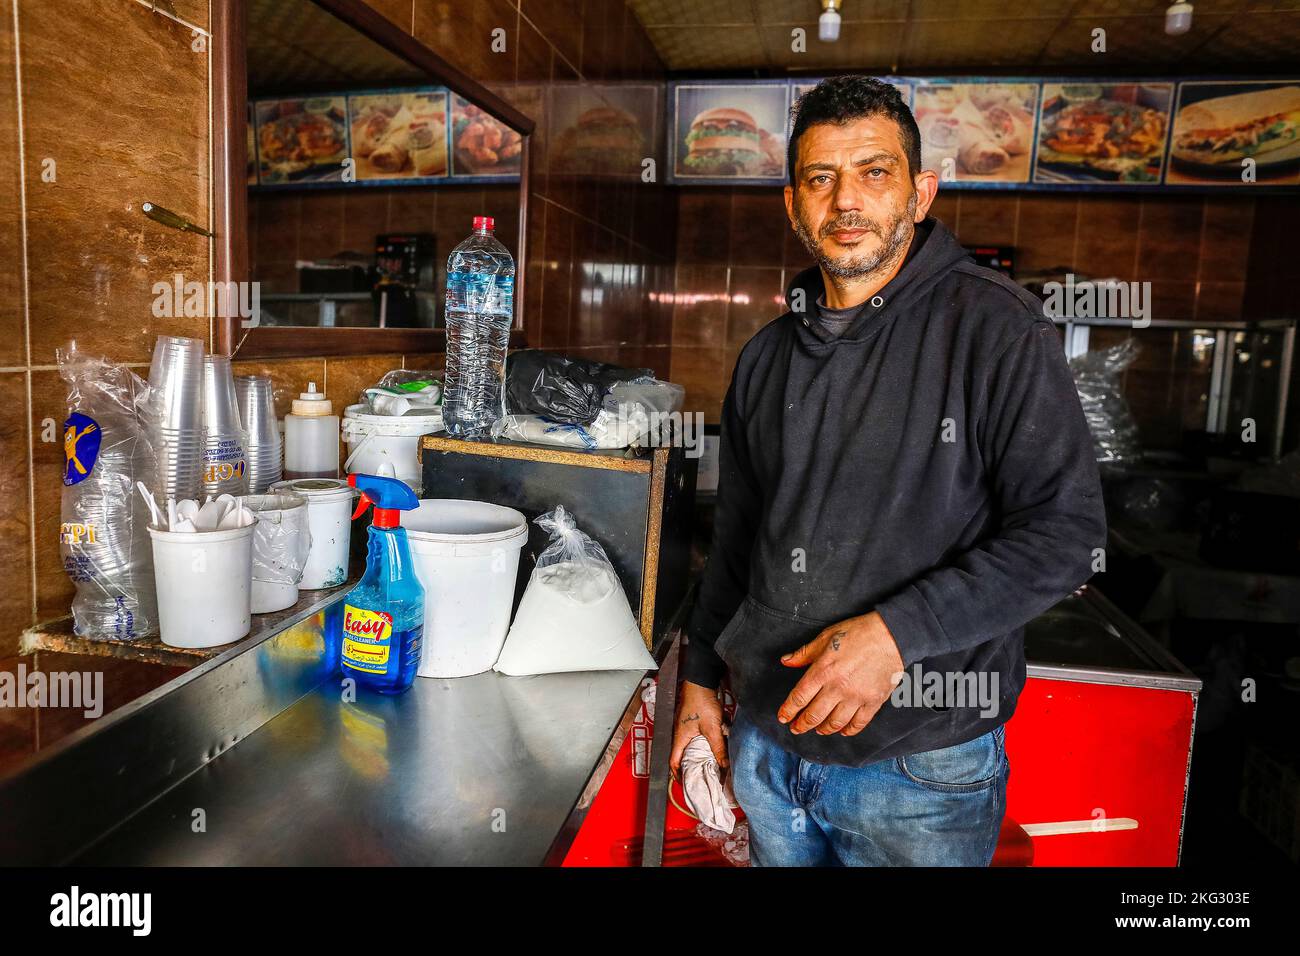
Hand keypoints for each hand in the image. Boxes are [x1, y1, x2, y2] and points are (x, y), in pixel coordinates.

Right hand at [669, 681, 727, 781]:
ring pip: (692, 746)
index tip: (684, 783)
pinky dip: (706, 744)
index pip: (673, 761)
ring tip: (710, 765)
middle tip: (701, 777)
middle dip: (691, 767)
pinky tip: (717, 745)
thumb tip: (724, 766)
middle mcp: (681, 733)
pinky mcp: (695, 720)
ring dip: (700, 755)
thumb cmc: (701, 701)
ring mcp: (687, 726)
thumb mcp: (712, 728)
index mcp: (679, 737)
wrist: (701, 680)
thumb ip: (718, 748)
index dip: (677, 774)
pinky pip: (698, 737)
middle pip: (683, 755)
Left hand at [777, 611, 904, 736]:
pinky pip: (858, 724)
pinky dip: (848, 730)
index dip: (788, 710)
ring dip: (823, 729)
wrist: (891, 636)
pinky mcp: (873, 702)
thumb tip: (786, 661)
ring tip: (817, 730)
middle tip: (796, 728)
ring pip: (835, 723)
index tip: (783, 717)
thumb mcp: (825, 638)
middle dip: (802, 724)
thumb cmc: (858, 633)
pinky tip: (842, 731)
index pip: (799, 697)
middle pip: (814, 714)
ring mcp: (856, 697)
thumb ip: (804, 653)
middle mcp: (838, 688)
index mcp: (823, 671)